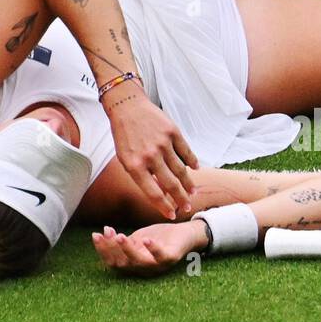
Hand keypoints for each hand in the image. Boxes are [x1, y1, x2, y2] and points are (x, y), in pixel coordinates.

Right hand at [92, 222, 207, 277]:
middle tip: (106, 232)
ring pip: (139, 262)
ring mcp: (158, 266)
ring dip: (127, 250)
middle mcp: (144, 270)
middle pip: (123, 263)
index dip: (102, 250)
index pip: (113, 262)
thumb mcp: (137, 238)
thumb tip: (103, 232)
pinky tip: (144, 240)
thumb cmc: (159, 238)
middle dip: (112, 248)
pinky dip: (152, 249)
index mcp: (134, 265)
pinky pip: (161, 256)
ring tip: (120, 236)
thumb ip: (122, 240)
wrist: (186, 233)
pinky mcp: (172, 259)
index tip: (95, 235)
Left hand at [102, 84, 198, 219]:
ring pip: (180, 170)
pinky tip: (195, 169)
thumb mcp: (126, 159)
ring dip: (188, 183)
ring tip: (193, 192)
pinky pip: (186, 151)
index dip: (164, 207)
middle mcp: (150, 156)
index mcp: (135, 166)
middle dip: (181, 199)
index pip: (153, 193)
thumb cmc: (125, 136)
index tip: (172, 214)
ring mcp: (163, 144)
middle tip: (188, 208)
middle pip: (170, 184)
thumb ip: (141, 175)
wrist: (127, 107)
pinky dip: (192, 161)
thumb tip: (160, 191)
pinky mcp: (173, 132)